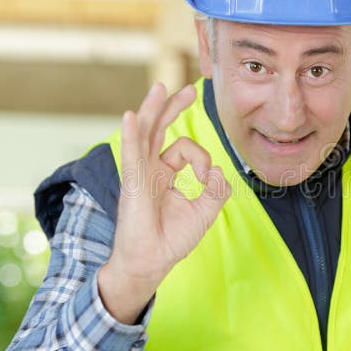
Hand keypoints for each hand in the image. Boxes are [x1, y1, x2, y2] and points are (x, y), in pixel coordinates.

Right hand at [98, 83, 231, 322]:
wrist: (150, 263)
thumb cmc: (171, 240)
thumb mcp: (204, 213)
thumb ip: (216, 190)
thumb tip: (219, 169)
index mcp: (164, 173)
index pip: (184, 149)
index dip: (202, 158)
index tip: (207, 178)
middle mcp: (149, 168)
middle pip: (159, 128)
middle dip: (173, 107)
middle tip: (188, 90)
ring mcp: (139, 173)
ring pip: (146, 133)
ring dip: (154, 109)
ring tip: (161, 87)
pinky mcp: (133, 182)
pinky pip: (131, 152)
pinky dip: (132, 133)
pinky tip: (132, 117)